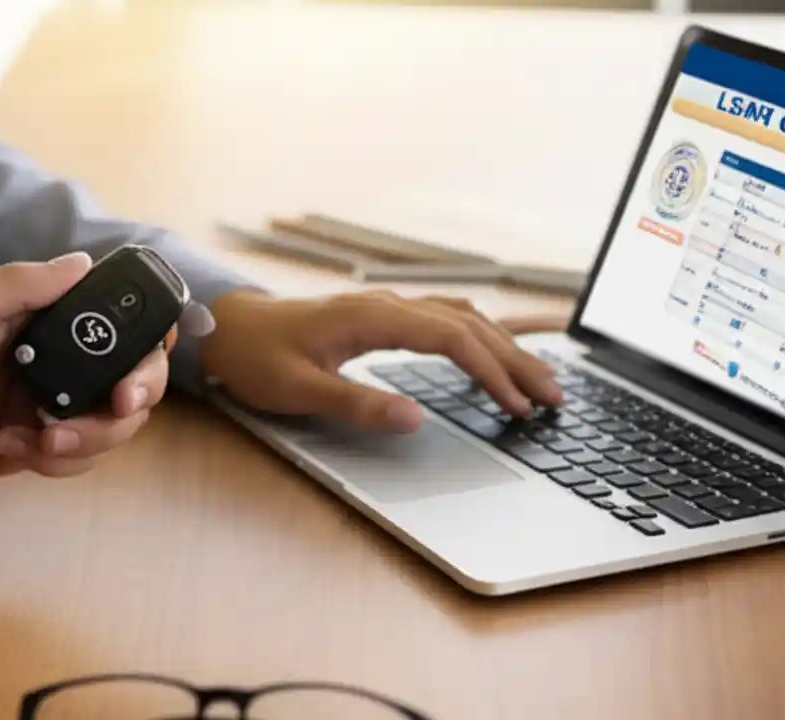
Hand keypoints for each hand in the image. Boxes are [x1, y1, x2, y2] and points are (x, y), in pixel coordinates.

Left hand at [0, 252, 174, 498]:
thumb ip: (14, 286)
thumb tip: (83, 262)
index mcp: (34, 317)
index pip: (112, 316)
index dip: (144, 337)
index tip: (136, 364)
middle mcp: (50, 358)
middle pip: (131, 372)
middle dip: (136, 393)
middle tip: (116, 407)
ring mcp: (44, 404)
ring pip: (112, 422)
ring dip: (92, 435)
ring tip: (43, 439)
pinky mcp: (33, 447)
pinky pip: (78, 458)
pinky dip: (59, 461)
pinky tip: (13, 450)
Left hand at [199, 290, 561, 433]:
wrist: (229, 328)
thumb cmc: (258, 358)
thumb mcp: (299, 389)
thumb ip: (357, 403)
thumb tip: (415, 418)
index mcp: (373, 318)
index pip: (452, 338)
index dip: (491, 371)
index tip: (516, 404)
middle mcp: (388, 305)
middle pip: (470, 325)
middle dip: (517, 360)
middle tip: (556, 397)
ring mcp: (388, 308)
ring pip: (464, 319)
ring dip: (505, 346)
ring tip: (541, 380)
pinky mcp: (384, 319)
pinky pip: (446, 320)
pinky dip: (481, 336)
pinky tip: (497, 351)